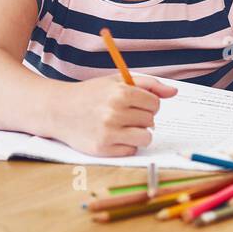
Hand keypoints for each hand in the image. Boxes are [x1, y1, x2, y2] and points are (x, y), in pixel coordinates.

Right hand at [49, 74, 176, 156]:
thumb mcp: (117, 81)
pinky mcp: (103, 149)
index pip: (155, 103)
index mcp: (121, 93)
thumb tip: (174, 93)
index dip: (148, 104)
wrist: (58, 109)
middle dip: (141, 118)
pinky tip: (113, 136)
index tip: (136, 104)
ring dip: (138, 133)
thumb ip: (148, 84)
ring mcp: (108, 132)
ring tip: (123, 127)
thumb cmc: (91, 94)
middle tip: (124, 114)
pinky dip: (126, 145)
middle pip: (151, 121)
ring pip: (146, 137)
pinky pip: (131, 150)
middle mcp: (115, 113)